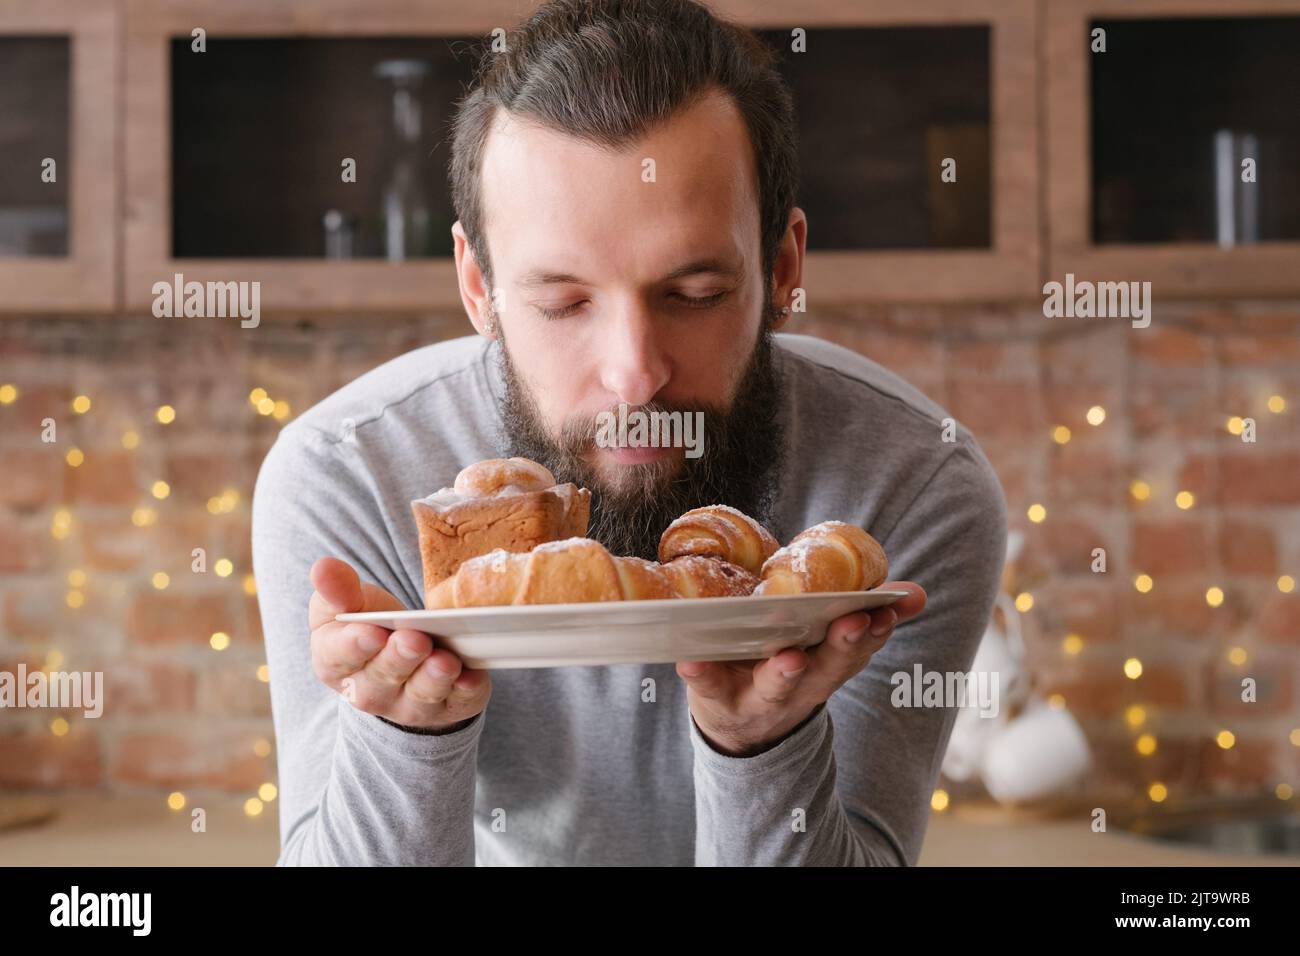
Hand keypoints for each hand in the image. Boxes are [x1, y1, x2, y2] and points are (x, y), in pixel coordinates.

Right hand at [308, 556, 490, 730]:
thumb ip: (337, 588)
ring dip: (433, 679)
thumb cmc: (369, 625)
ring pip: (421, 696)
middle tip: (414, 639)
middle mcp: (370, 691)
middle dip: (399, 659)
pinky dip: (466, 691)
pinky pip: (459, 702)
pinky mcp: (449, 706)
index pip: (340, 657)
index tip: (372, 631)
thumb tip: (323, 567)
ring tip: (445, 660)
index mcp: (336, 663)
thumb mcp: (349, 604)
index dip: (355, 645)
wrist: (403, 656)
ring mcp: (410, 704)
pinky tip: (472, 677)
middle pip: (383, 678)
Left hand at [677, 582, 926, 755]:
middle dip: (841, 646)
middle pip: (825, 670)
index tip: (888, 611)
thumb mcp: (826, 648)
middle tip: (853, 622)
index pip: (859, 650)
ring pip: (775, 687)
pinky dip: (701, 675)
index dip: (875, 632)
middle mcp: (800, 687)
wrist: (736, 728)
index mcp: (826, 666)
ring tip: (788, 656)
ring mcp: (759, 697)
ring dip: (784, 672)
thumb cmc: (785, 663)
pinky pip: (708, 687)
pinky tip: (690, 660)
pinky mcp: (716, 699)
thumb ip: (866, 617)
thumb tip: (915, 592)